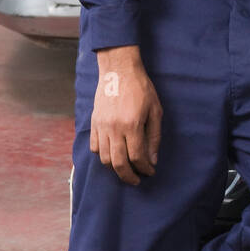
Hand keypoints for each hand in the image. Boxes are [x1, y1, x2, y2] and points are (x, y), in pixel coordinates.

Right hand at [91, 48, 162, 185]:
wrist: (119, 70)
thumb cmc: (141, 88)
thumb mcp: (155, 110)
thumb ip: (154, 137)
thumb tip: (152, 159)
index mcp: (132, 124)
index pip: (137, 156)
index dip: (145, 168)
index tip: (150, 172)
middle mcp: (114, 128)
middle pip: (118, 163)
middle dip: (129, 176)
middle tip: (137, 180)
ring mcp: (101, 126)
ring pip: (104, 159)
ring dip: (115, 168)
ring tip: (125, 169)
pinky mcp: (94, 123)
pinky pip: (95, 147)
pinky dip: (103, 156)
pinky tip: (113, 155)